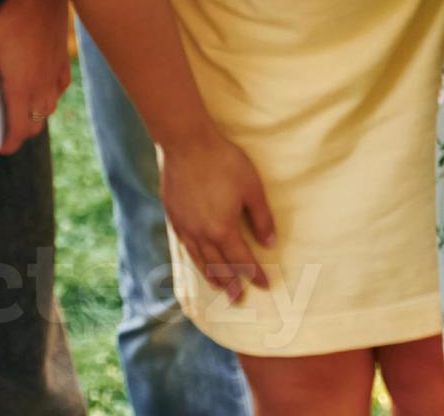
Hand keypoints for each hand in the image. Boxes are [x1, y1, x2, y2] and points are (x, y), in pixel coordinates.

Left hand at [0, 0, 72, 149]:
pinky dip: (48, 96)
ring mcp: (55, 78)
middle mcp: (41, 90)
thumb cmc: (10, 18)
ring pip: (47, 110)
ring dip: (34, 115)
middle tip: (4, 128)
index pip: (17, 133)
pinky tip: (39, 86)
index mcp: (20, 91)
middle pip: (33, 127)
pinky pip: (58, 90)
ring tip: (19, 109)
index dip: (7, 146)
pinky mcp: (63, 64)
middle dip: (19, 133)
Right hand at [160, 129, 275, 303]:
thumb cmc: (223, 161)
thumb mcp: (252, 187)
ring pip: (200, 260)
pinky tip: (198, 260)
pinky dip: (194, 259)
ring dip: (211, 276)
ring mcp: (185, 227)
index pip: (243, 260)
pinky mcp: (174, 217)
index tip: (265, 285)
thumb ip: (262, 218)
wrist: (186, 144)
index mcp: (223, 229)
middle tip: (238, 299)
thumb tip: (270, 243)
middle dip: (232, 284)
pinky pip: (186, 247)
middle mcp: (202, 234)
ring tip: (219, 288)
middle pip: (219, 266)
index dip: (255, 274)